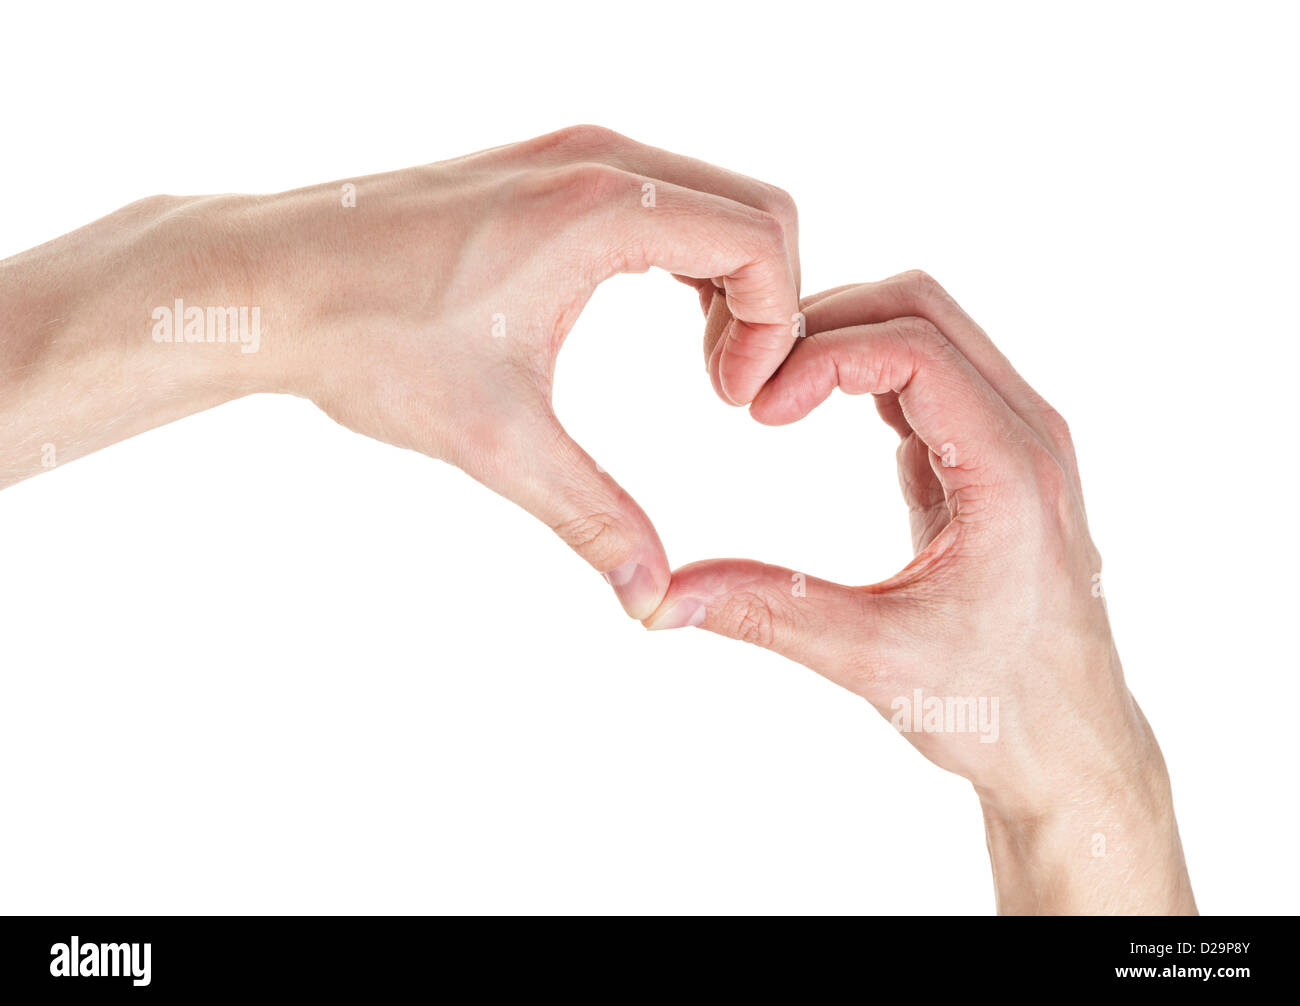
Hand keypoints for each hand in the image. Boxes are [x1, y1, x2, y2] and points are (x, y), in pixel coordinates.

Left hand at [0, 126, 799, 618]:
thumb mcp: (497, 443)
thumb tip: (652, 601)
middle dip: (769, 304)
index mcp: (598, 211)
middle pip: (756, 211)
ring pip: (711, 201)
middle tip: (729, 393)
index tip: (736, 404)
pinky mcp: (546, 170)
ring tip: (706, 369)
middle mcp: (594, 161)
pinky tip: (664, 323)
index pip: (761, 241)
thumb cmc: (371, 343)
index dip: (778, 328)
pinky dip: (688, 258)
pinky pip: (662, 198)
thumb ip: (592, 519)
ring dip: (732, 282)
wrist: (271, 281)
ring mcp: (568, 156)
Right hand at [646, 271, 1195, 913]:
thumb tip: (662, 598)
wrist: (1071, 743)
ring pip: (929, 329)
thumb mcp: (873, 660)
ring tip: (775, 395)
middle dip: (827, 324)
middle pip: (923, 308)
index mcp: (1012, 472)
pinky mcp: (994, 457)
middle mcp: (1027, 436)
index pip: (913, 348)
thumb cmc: (999, 707)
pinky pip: (931, 373)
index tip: (759, 414)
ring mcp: (1016, 440)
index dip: (822, 358)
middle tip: (755, 387)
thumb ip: (767, 614)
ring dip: (846, 340)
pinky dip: (866, 373)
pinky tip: (813, 414)